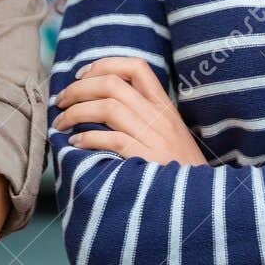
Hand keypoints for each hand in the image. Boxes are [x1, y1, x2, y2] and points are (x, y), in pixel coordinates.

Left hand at [53, 56, 205, 165]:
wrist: (203, 200)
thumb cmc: (179, 169)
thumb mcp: (169, 134)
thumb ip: (144, 117)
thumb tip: (101, 104)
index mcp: (164, 107)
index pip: (136, 67)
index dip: (104, 64)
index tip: (81, 75)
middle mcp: (160, 117)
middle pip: (113, 84)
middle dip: (79, 89)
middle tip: (61, 101)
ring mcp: (155, 138)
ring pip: (108, 108)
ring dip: (76, 112)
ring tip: (61, 123)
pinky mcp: (147, 160)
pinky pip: (111, 139)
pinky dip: (88, 138)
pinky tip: (76, 143)